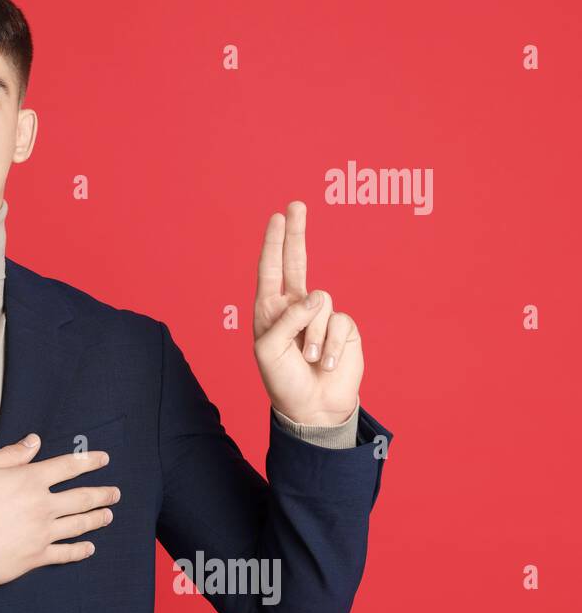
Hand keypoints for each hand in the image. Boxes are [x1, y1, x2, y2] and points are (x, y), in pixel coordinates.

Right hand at [0, 434, 120, 595]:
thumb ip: (10, 454)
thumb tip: (34, 441)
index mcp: (29, 480)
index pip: (68, 466)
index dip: (88, 461)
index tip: (103, 459)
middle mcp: (42, 506)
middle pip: (81, 497)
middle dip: (102, 494)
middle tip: (115, 493)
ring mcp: (42, 533)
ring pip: (79, 524)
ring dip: (97, 518)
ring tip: (108, 515)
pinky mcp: (36, 557)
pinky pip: (66, 553)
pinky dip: (80, 550)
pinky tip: (90, 548)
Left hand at [253, 201, 363, 425]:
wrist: (312, 407)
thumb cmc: (282, 379)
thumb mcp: (269, 350)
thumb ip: (286, 319)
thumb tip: (315, 295)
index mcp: (270, 309)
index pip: (271, 269)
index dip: (274, 243)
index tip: (277, 217)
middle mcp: (294, 306)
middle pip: (297, 262)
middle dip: (296, 234)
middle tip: (297, 205)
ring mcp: (320, 316)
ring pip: (320, 301)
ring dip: (314, 334)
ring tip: (309, 358)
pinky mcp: (343, 327)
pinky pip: (338, 321)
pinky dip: (331, 344)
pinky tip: (327, 363)